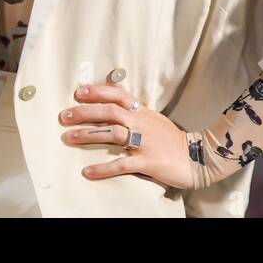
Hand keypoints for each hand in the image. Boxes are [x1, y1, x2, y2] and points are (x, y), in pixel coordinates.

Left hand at [59, 83, 196, 190]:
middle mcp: (142, 123)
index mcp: (144, 112)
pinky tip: (88, 171)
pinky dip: (103, 168)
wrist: (198, 157)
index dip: (98, 92)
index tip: (79, 92)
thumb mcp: (155, 120)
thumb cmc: (173, 140)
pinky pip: (122, 164)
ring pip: (113, 134)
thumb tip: (114, 109)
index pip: (119, 96)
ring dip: (89, 135)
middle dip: (85, 112)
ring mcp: (144, 142)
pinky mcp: (148, 161)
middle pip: (111, 112)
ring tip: (69, 138)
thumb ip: (137, 114)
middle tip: (64, 115)